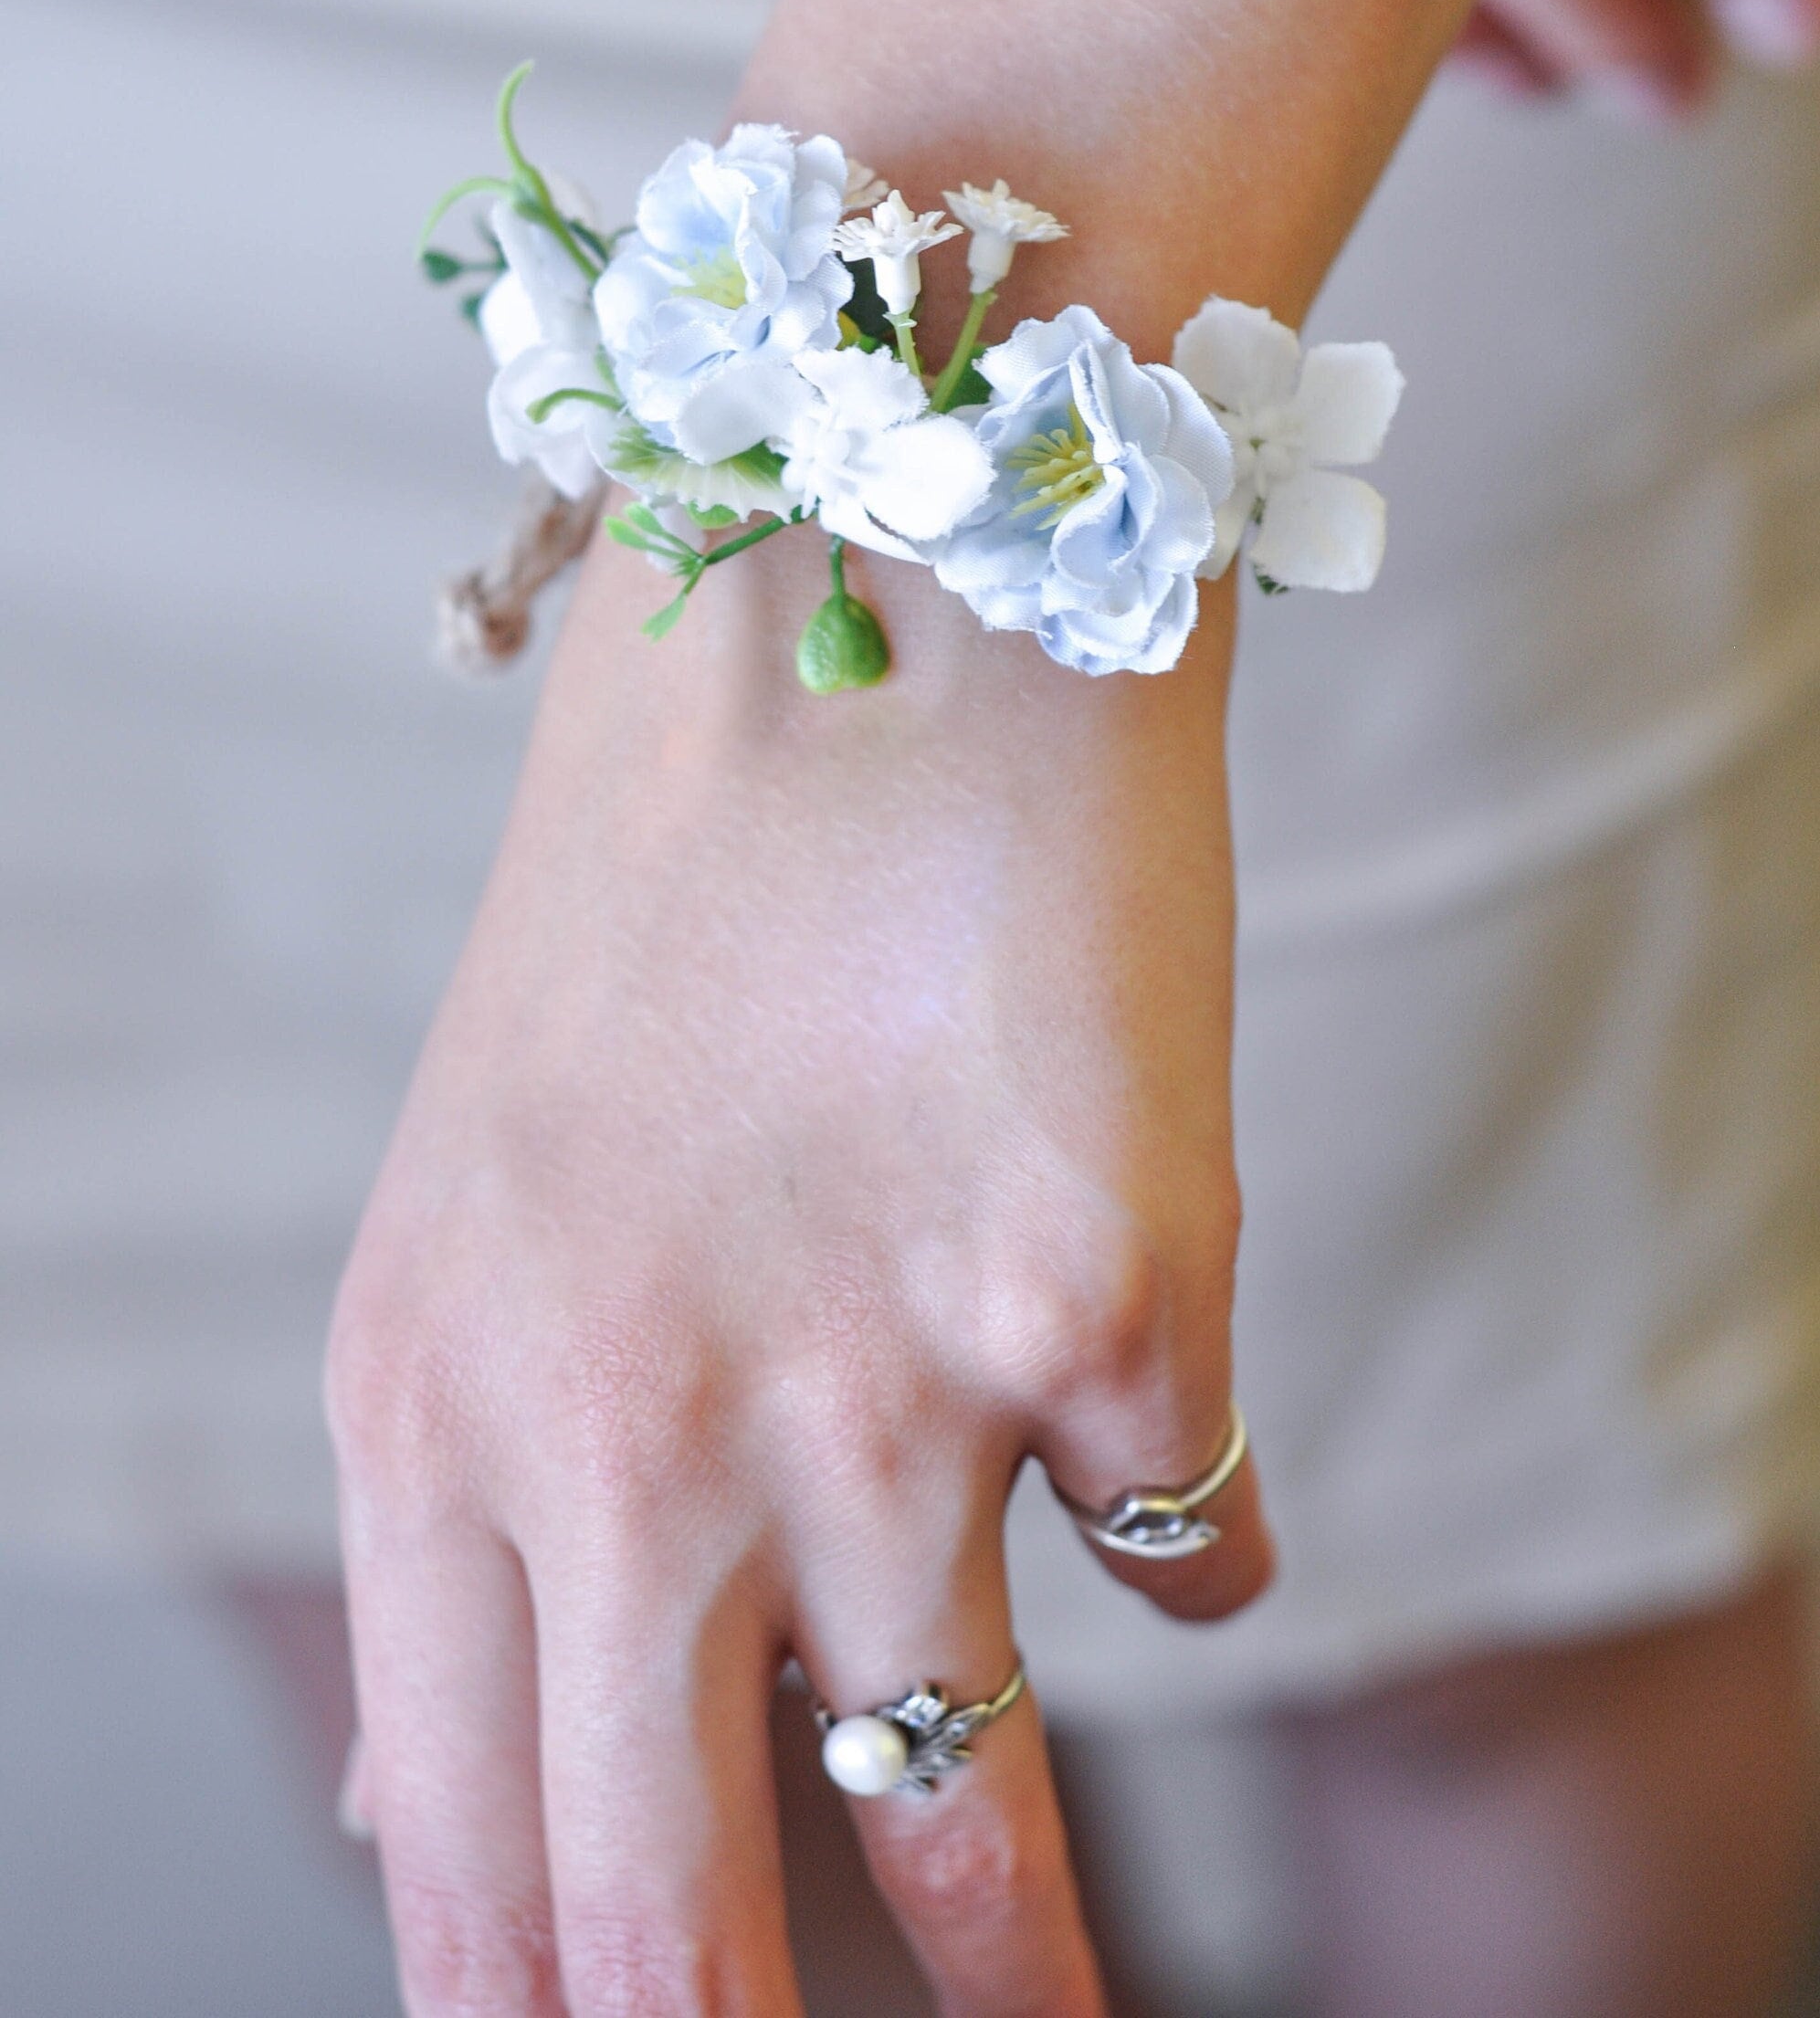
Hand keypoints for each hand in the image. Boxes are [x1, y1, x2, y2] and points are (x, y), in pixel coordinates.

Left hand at [328, 537, 1268, 2015]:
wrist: (873, 607)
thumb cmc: (667, 925)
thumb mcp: (466, 1229)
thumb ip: (457, 1540)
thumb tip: (416, 1844)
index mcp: (432, 1414)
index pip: (462, 1876)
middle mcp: (629, 1433)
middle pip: (670, 1929)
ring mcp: (877, 1380)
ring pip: (965, 1811)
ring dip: (1014, 1962)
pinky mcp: (1111, 1306)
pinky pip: (1182, 1529)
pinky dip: (1177, 1515)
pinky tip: (1142, 1413)